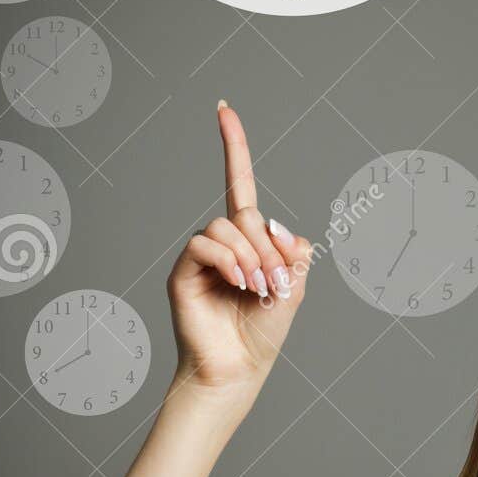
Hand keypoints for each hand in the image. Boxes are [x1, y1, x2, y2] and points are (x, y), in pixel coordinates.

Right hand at [167, 101, 313, 401]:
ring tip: (257, 288)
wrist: (239, 368)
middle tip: (276, 281)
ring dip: (251, 256)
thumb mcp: (294, 288)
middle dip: (269, 246)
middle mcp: (222, 243)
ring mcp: (201, 257)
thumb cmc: (263, 333)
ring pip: (226, 227)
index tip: (224, 108)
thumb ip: (293, 252)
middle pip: (246, 213)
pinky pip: (204, 244)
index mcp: (249, 241)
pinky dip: (228, 260)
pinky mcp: (183, 272)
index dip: (234, 147)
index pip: (239, 184)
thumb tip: (276, 226)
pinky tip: (238, 282)